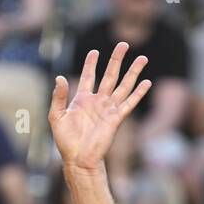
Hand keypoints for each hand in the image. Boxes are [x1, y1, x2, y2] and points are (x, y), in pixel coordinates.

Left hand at [49, 43, 151, 172]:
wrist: (78, 159)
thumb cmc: (66, 141)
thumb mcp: (56, 116)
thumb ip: (58, 97)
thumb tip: (59, 77)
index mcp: (82, 99)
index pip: (88, 76)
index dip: (91, 64)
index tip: (94, 51)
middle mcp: (98, 102)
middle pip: (110, 75)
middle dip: (117, 60)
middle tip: (124, 44)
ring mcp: (108, 109)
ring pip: (123, 85)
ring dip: (133, 72)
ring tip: (142, 58)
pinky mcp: (116, 119)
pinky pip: (129, 103)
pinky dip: (138, 93)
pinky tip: (147, 83)